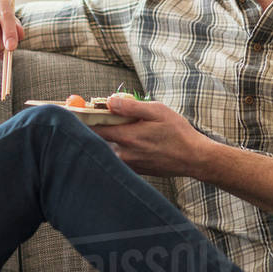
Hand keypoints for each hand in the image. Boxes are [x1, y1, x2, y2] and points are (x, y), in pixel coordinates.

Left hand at [92, 95, 213, 177]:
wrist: (194, 158)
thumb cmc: (178, 133)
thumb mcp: (158, 111)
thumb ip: (132, 107)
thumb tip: (110, 101)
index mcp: (128, 137)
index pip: (95, 127)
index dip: (86, 117)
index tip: (79, 110)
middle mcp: (125, 154)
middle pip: (99, 140)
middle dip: (97, 127)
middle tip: (101, 115)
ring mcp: (129, 164)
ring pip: (109, 149)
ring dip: (109, 138)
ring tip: (123, 128)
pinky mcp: (135, 170)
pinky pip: (119, 158)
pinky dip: (119, 148)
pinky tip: (134, 141)